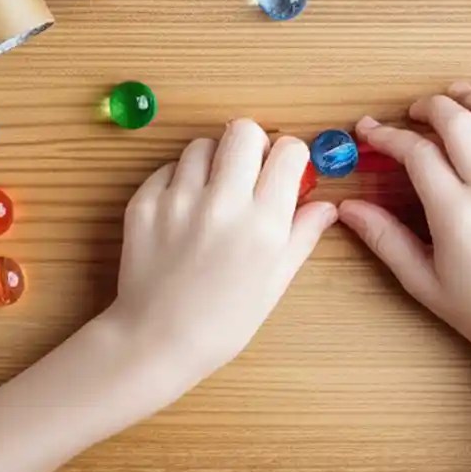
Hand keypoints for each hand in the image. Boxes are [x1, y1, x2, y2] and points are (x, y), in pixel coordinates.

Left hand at [108, 119, 336, 382]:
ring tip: (211, 193)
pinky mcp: (145, 203)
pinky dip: (179, 181)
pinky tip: (183, 211)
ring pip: (202, 145)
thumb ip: (302, 235)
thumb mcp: (275, 283)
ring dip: (213, 161)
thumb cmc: (224, 321)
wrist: (158, 340)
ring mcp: (179, 200)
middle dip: (252, 145)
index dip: (289, 157)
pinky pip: (168, 169)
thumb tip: (326, 205)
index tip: (282, 172)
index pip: (288, 151)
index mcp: (263, 223)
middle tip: (247, 172)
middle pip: (244, 131)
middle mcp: (223, 202)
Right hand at [338, 83, 470, 365]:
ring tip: (461, 96)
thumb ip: (385, 239)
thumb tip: (347, 207)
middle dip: (429, 107)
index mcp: (457, 214)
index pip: (416, 152)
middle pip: (459, 122)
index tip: (371, 131)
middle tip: (416, 112)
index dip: (387, 135)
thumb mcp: (422, 281)